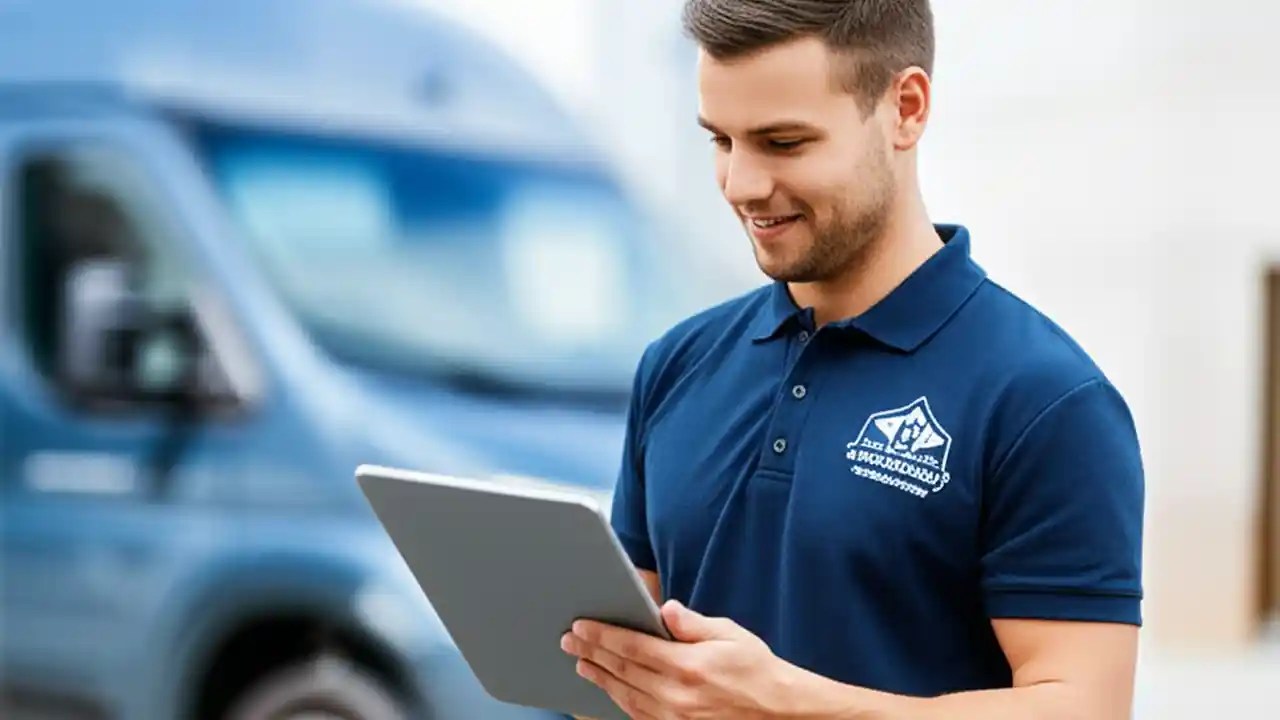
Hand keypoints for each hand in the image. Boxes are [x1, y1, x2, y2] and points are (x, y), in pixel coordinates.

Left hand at [560, 599, 804, 718]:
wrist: (780, 712)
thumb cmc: (756, 669)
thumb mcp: (730, 634)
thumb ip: (693, 623)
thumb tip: (664, 608)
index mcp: (688, 666)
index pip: (632, 647)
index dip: (602, 635)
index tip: (580, 626)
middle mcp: (676, 696)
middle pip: (622, 671)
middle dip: (592, 653)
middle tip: (570, 641)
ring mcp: (674, 719)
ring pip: (626, 696)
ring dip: (600, 678)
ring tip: (583, 663)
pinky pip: (639, 715)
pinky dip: (620, 700)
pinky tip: (611, 689)